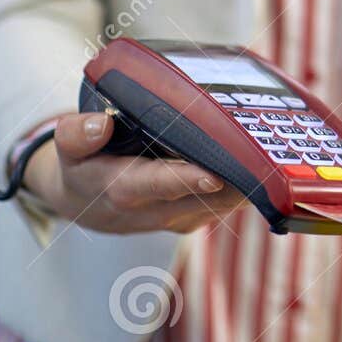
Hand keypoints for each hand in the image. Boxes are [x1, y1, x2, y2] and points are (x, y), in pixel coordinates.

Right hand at [23, 113, 247, 234]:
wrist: (88, 203)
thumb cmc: (84, 165)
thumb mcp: (68, 148)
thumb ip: (78, 135)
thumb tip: (101, 125)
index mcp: (123, 189)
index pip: (158, 185)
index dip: (187, 180)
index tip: (215, 175)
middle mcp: (155, 211)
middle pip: (204, 196)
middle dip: (235, 178)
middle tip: (265, 153)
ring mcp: (180, 217)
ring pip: (223, 202)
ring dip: (247, 181)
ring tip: (272, 152)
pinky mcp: (196, 216)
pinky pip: (227, 201)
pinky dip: (244, 182)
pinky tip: (262, 158)